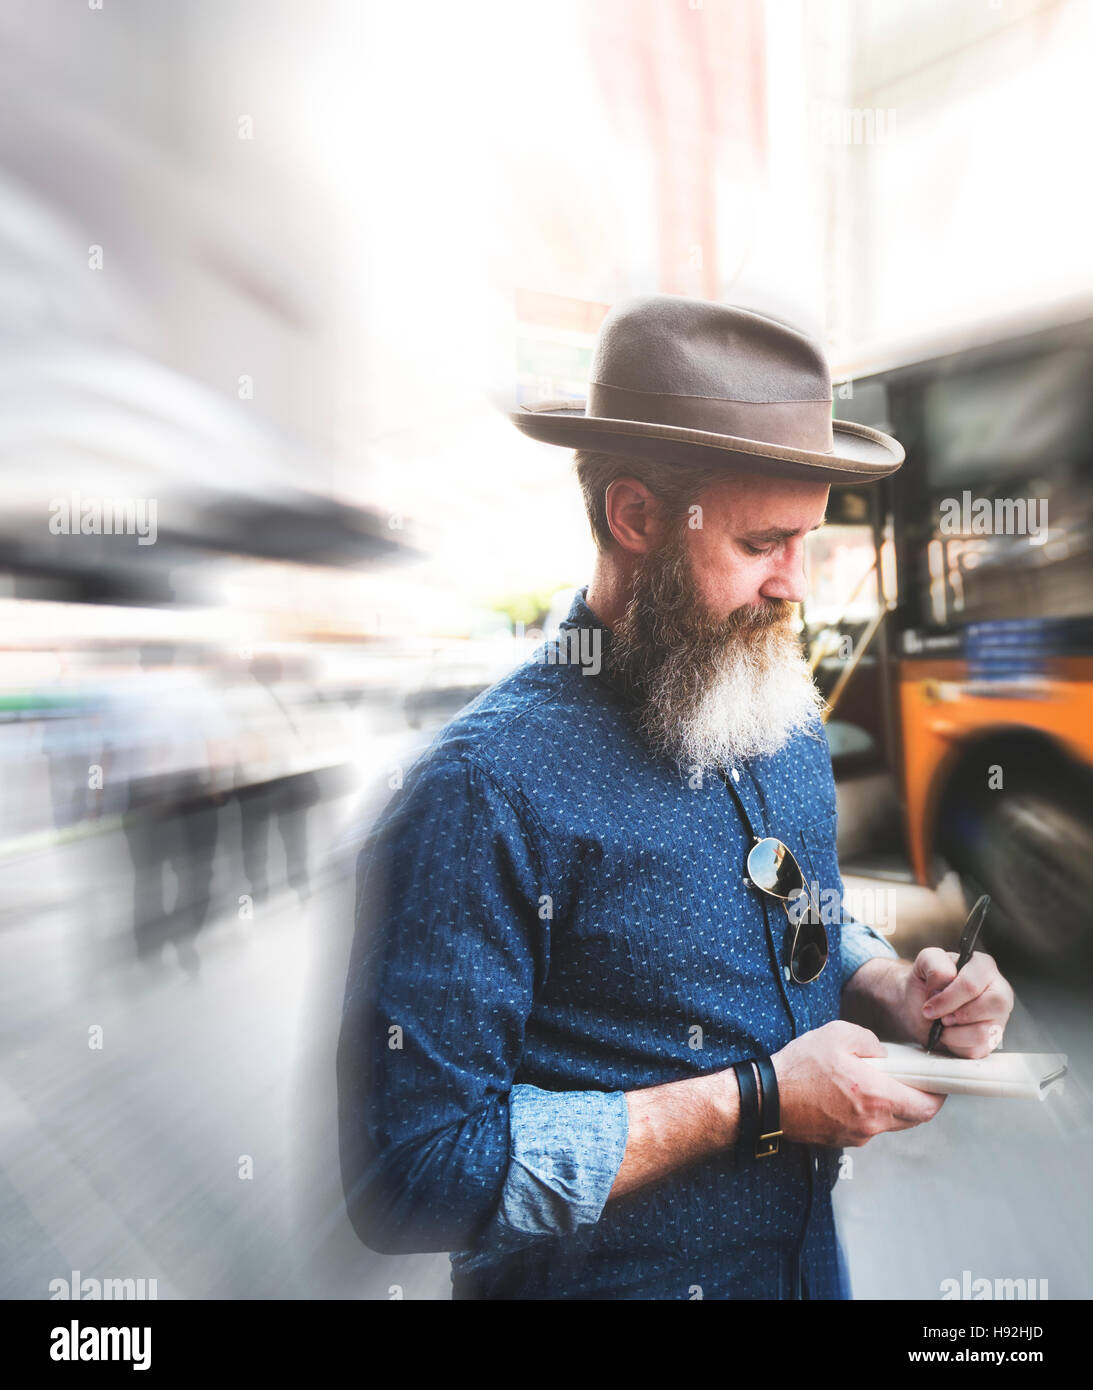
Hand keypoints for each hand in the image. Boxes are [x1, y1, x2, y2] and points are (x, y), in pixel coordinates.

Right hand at [771, 1020, 944, 1147]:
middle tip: (906, 1077)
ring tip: (870, 1082)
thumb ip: (871, 1042)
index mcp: (877, 1096)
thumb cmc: (800, 1068)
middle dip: (915, 1098)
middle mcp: (872, 1123)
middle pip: (912, 1118)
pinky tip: (849, 1094)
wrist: (768, 1098)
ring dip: (889, 1105)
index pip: (927, 1107)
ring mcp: (857, 1136)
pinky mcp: (841, 1141)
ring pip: (888, 1123)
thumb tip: (884, 1054)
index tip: (937, 1082)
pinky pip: (867, 1127)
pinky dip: (868, 1112)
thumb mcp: (838, 1035)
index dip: (938, 1095)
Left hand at [902, 948, 1014, 1056]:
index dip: (948, 999)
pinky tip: (951, 1033)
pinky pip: (978, 1049)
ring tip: (943, 1025)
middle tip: (940, 1017)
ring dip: (954, 1033)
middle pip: (991, 1006)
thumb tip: (945, 982)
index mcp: (982, 966)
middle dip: (957, 1015)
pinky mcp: (993, 1039)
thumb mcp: (924, 962)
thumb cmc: (926, 984)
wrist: (918, 1006)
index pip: (971, 984)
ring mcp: (999, 1016)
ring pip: (984, 1032)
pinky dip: (957, 1045)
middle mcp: (998, 990)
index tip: (929, 1007)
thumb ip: (935, 963)